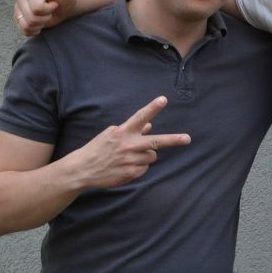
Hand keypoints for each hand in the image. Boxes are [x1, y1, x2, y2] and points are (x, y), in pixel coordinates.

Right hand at [13, 0, 77, 35]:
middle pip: (31, 18)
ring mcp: (18, 8)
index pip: (37, 8)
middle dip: (45, 19)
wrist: (63, 7)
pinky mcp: (18, 18)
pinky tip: (40, 24)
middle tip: (50, 12)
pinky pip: (23, 30)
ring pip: (27, 26)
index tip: (55, 4)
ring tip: (45, 17)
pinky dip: (34, 31)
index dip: (49, 10)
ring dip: (40, 25)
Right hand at [69, 96, 190, 188]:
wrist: (83, 168)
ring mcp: (130, 160)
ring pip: (151, 156)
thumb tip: (149, 125)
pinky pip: (145, 168)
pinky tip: (125, 166)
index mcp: (123, 132)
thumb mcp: (111, 135)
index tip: (163, 99)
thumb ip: (130, 130)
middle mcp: (128, 145)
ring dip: (145, 156)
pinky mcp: (131, 173)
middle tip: (187, 139)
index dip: (153, 108)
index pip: (140, 117)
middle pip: (157, 141)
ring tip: (129, 157)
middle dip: (174, 140)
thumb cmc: (98, 148)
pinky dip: (139, 167)